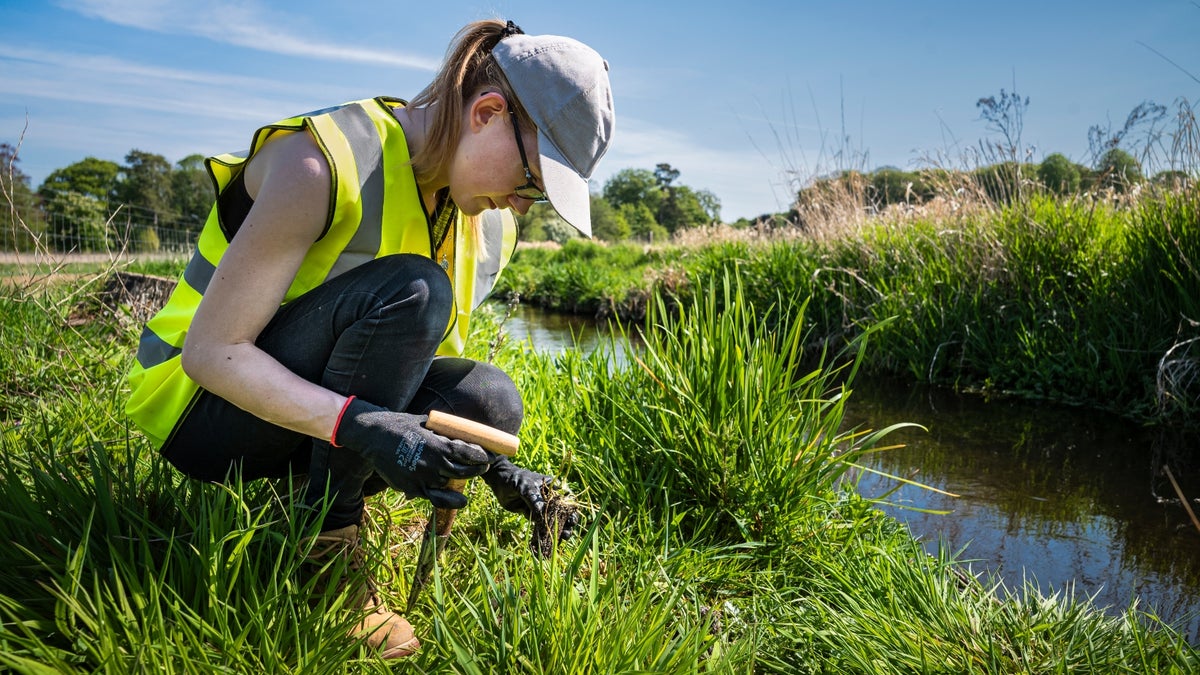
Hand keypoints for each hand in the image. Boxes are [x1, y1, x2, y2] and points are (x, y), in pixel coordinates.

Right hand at [334, 398, 494, 508]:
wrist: (373, 436)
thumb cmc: (402, 425)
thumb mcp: (427, 423)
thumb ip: (445, 433)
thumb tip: (467, 435)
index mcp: (437, 445)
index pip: (468, 453)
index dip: (482, 456)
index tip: (491, 456)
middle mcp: (431, 464)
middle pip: (463, 471)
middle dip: (477, 469)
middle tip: (485, 466)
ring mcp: (421, 478)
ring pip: (449, 483)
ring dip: (460, 479)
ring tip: (470, 474)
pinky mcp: (411, 488)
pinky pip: (435, 497)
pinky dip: (450, 499)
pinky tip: (461, 500)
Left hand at [481, 458, 578, 539]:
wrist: (499, 481)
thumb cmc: (515, 479)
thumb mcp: (525, 486)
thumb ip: (533, 498)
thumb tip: (541, 513)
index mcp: (552, 487)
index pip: (566, 500)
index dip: (571, 511)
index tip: (571, 521)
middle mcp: (549, 498)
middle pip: (561, 512)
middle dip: (566, 524)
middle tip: (566, 534)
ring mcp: (540, 506)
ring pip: (551, 520)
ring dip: (555, 530)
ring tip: (559, 539)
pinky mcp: (531, 514)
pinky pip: (538, 524)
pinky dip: (542, 532)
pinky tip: (545, 540)